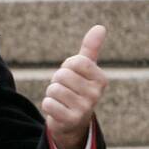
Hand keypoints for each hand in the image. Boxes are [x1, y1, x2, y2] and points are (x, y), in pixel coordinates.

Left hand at [42, 25, 106, 148]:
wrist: (73, 121)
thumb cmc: (77, 89)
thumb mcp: (85, 69)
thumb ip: (90, 49)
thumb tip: (99, 27)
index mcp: (101, 79)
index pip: (74, 62)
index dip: (67, 67)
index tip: (72, 76)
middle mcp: (96, 94)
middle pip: (61, 75)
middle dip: (57, 81)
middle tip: (65, 90)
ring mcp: (84, 108)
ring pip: (53, 89)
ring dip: (52, 93)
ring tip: (61, 100)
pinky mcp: (70, 119)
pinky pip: (48, 103)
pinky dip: (48, 105)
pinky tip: (58, 109)